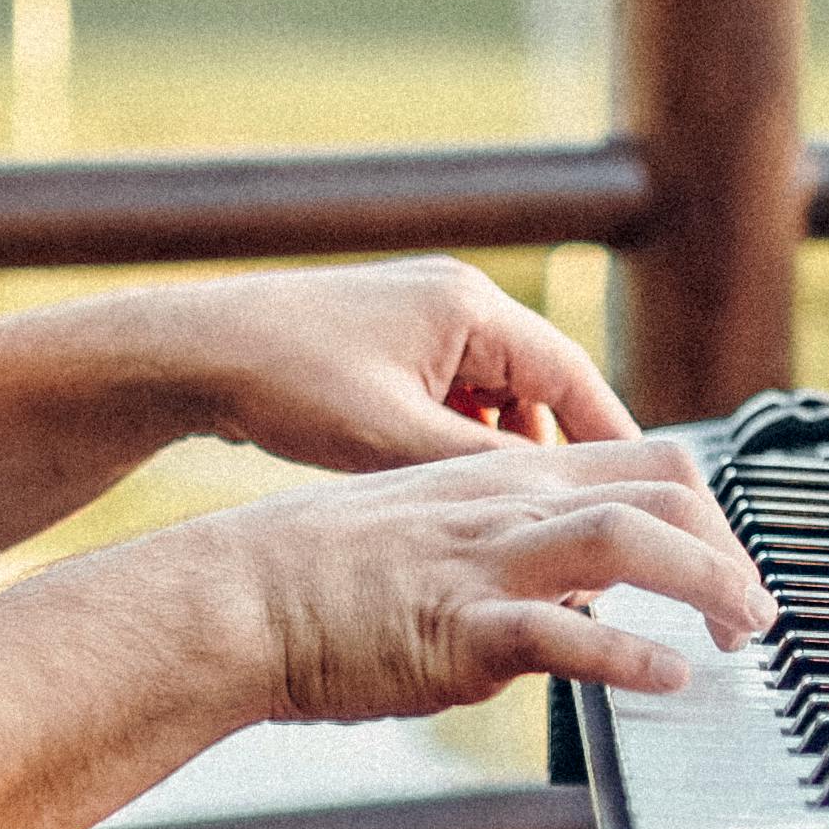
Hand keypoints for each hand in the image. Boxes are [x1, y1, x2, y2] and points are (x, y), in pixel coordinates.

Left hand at [108, 255, 636, 469]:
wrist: (187, 353)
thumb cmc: (281, 380)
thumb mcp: (396, 442)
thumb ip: (483, 471)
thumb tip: (552, 510)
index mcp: (470, 309)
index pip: (577, 379)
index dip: (612, 444)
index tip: (640, 499)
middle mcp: (453, 302)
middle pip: (540, 392)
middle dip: (550, 461)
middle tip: (563, 526)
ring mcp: (418, 320)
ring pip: (494, 402)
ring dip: (496, 458)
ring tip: (485, 518)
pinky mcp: (386, 345)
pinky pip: (451, 400)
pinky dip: (454, 445)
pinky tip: (428, 491)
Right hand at [223, 435, 775, 723]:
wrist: (239, 597)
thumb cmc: (325, 576)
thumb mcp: (435, 530)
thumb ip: (513, 546)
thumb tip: (580, 591)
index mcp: (507, 477)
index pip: (647, 460)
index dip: (710, 510)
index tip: (731, 566)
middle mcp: (511, 504)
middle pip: (664, 487)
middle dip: (730, 548)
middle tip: (753, 614)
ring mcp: (488, 563)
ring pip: (631, 539)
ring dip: (709, 584)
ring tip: (743, 633)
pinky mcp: (460, 629)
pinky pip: (563, 634)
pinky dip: (630, 655)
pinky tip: (670, 677)